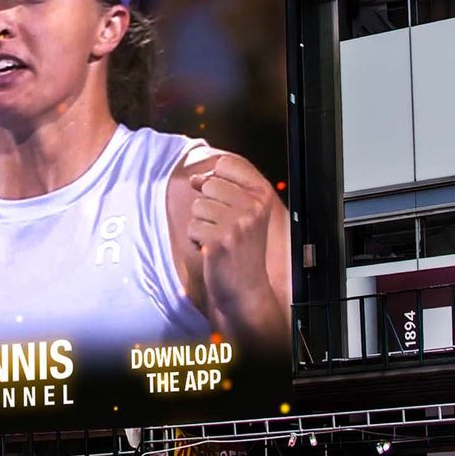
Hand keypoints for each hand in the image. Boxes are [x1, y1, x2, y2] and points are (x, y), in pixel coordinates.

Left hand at [188, 155, 281, 333]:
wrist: (248, 291)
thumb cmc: (243, 250)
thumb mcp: (245, 213)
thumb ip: (225, 189)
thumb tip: (196, 178)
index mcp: (262, 195)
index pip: (227, 164)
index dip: (216, 178)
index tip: (223, 200)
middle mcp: (253, 207)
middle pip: (209, 184)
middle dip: (208, 207)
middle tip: (224, 228)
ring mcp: (237, 224)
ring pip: (198, 206)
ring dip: (202, 225)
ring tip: (219, 240)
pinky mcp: (220, 241)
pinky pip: (192, 227)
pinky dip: (197, 241)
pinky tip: (214, 251)